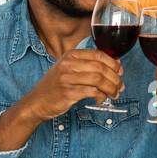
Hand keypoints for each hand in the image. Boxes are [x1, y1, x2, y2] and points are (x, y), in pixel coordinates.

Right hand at [0, 48, 125, 150]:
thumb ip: (87, 65)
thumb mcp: (68, 69)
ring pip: (98, 79)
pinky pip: (92, 92)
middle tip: (120, 86)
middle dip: (115, 78)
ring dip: (111, 88)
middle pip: (100, 67)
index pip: (98, 54)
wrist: (36, 102)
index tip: (120, 71)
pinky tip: (101, 99)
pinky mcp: (68, 93)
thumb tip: (114, 66)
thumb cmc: (55, 87)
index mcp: (70, 56)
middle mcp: (68, 64)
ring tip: (114, 94)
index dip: (113, 63)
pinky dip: (101, 96)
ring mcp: (67, 78)